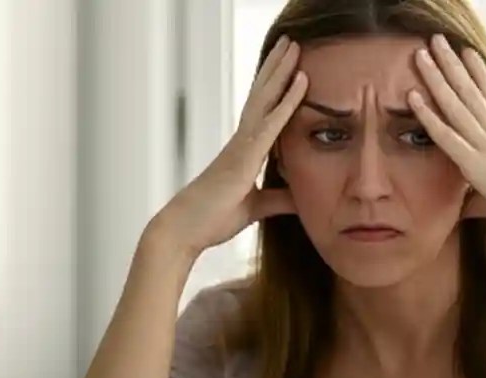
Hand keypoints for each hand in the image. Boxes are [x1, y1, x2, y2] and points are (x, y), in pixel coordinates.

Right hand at [149, 36, 307, 258]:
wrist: (185, 230)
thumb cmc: (212, 218)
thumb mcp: (255, 208)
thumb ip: (277, 199)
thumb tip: (298, 196)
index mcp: (244, 150)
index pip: (263, 111)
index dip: (276, 87)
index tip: (289, 65)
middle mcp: (242, 140)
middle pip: (263, 95)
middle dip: (277, 67)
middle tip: (291, 40)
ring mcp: (242, 145)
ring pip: (265, 99)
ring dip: (281, 71)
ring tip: (293, 45)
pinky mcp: (243, 156)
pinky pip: (270, 123)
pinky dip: (287, 102)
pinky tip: (300, 83)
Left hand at [409, 34, 485, 243]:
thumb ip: (478, 199)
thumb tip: (464, 207)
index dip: (479, 74)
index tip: (469, 53)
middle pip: (471, 91)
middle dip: (453, 64)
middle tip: (438, 39)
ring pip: (457, 104)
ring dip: (438, 77)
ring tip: (423, 52)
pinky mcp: (476, 164)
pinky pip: (447, 135)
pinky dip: (429, 115)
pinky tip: (414, 97)